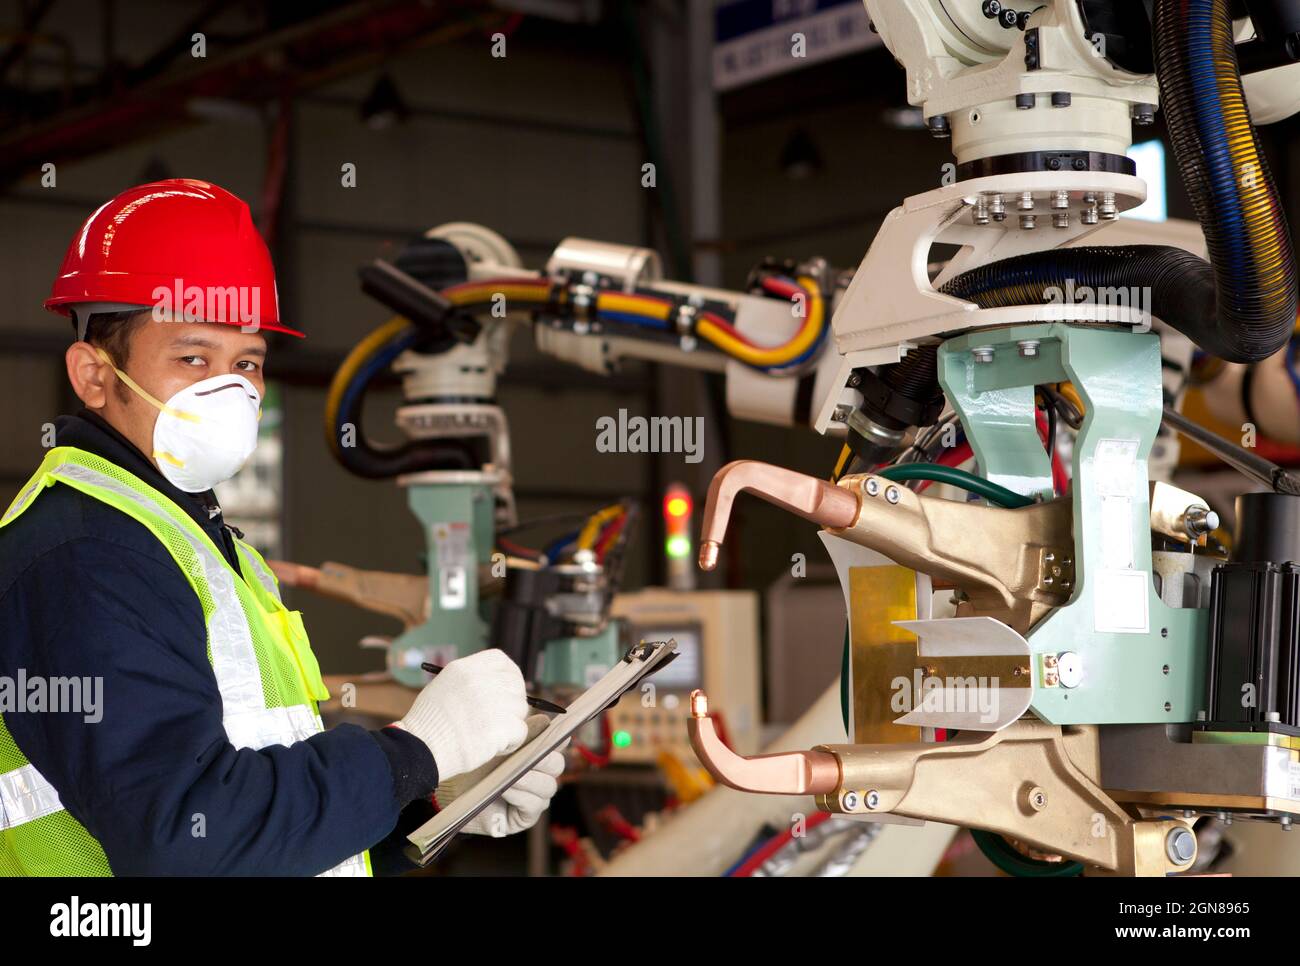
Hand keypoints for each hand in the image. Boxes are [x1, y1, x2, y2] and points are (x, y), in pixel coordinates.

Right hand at [395, 649, 528, 781]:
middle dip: (512, 702)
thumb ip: (469, 682)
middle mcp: (482, 680)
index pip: (501, 660)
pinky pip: (520, 731)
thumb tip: (496, 685)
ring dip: (509, 724)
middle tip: (500, 719)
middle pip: (516, 684)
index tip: (508, 688)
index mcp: (465, 669)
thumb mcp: (443, 687)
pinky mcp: (502, 726)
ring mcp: (493, 702)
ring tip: (486, 736)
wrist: (420, 749)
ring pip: (520, 709)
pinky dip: (510, 743)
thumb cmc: (428, 725)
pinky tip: (491, 747)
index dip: (509, 675)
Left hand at [435, 715, 568, 836]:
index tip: (554, 735)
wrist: (453, 791)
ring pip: (548, 786)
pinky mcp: (527, 816)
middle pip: (557, 765)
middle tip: (529, 755)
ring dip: (529, 779)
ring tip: (510, 775)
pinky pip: (534, 804)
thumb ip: (521, 735)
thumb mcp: (499, 746)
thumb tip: (545, 721)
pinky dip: (521, 795)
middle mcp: (541, 776)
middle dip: (543, 759)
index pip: (558, 745)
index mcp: (537, 754)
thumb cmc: (476, 764)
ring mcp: (536, 797)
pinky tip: (506, 789)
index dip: (558, 739)